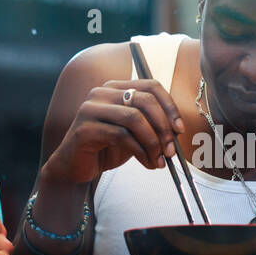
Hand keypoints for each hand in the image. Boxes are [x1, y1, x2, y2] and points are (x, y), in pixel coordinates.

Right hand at [38, 78, 184, 187]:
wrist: (76, 168)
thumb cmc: (107, 149)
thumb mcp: (134, 133)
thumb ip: (151, 125)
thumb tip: (177, 131)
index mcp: (115, 88)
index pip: (150, 86)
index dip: (169, 106)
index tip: (179, 129)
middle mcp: (101, 93)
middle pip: (145, 101)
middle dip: (163, 128)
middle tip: (171, 151)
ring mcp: (91, 109)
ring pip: (134, 118)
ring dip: (153, 142)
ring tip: (159, 161)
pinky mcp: (85, 128)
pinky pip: (121, 136)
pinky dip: (140, 152)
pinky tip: (147, 163)